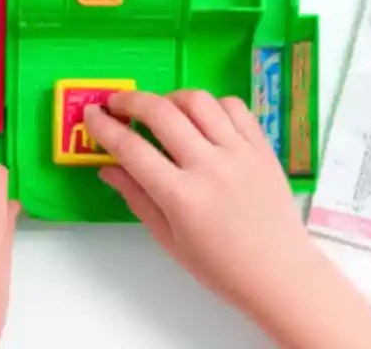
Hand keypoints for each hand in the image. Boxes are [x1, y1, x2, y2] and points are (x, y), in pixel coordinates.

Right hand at [84, 91, 306, 310]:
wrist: (279, 272)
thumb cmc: (220, 266)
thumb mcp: (169, 239)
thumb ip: (137, 198)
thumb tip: (107, 167)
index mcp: (181, 197)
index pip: (132, 149)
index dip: (105, 127)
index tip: (91, 115)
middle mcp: (209, 167)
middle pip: (161, 113)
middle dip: (131, 101)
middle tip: (117, 103)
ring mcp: (239, 153)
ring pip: (199, 101)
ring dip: (171, 97)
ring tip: (161, 109)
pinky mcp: (262, 147)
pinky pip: (234, 107)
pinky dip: (212, 104)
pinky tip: (202, 117)